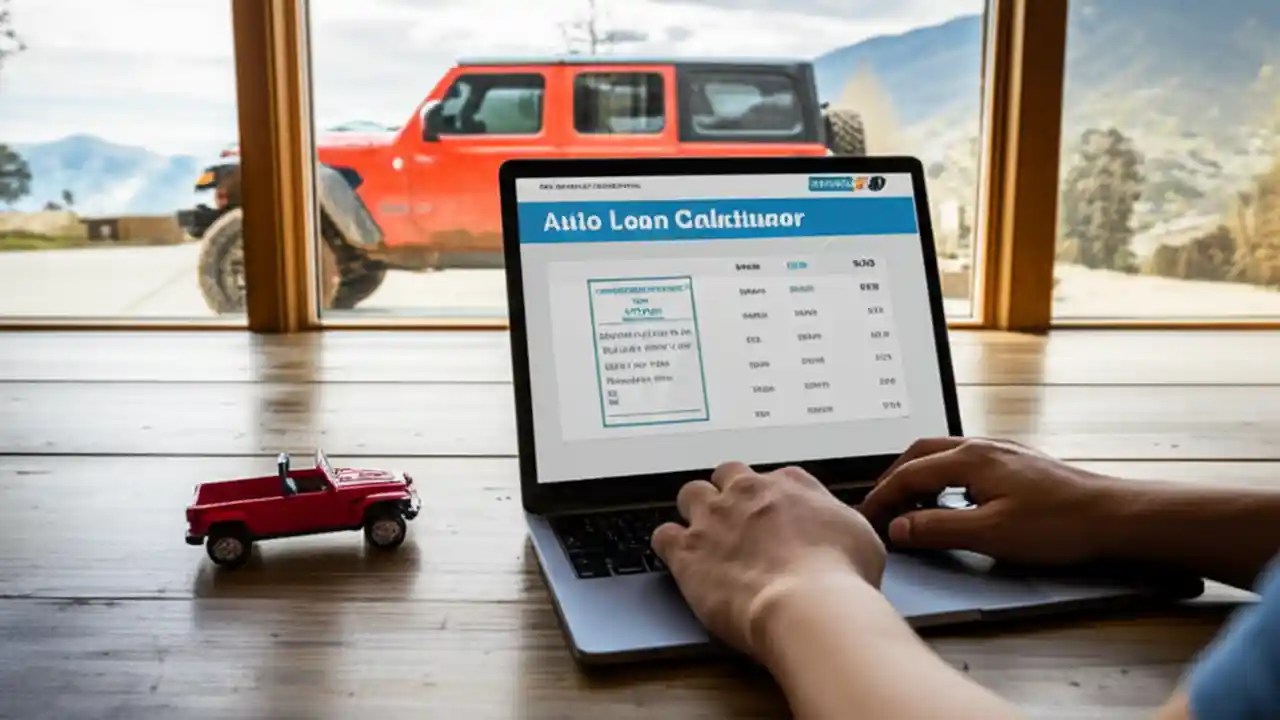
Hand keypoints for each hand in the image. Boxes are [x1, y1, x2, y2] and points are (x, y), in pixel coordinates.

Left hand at [651, 462, 885, 660]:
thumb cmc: (841, 576)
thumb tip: (835, 525)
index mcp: (790, 484)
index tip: (775, 516)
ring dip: (695, 512)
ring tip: (705, 536)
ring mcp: (713, 519)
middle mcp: (747, 492)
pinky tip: (678, 558)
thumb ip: (836, 520)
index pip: (773, 477)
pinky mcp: (687, 551)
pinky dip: (669, 544)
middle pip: (726, 475)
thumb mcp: (860, 535)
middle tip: (736, 521)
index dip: (772, 498)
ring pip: (690, 494)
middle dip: (728, 493)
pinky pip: (663, 535)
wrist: (809, 605)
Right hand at [858, 437, 1119, 564]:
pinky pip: (965, 461)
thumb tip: (898, 527)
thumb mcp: (989, 533)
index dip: (883, 496)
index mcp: (970, 458)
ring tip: (908, 502)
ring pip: (944, 454)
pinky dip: (943, 477)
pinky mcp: (1018, 464)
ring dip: (919, 475)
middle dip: (894, 477)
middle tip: (880, 504)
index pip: (909, 474)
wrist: (1113, 516)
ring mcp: (1002, 452)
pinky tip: (952, 498)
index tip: (867, 516)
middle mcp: (983, 447)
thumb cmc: (1058, 525)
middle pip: (921, 453)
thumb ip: (937, 529)